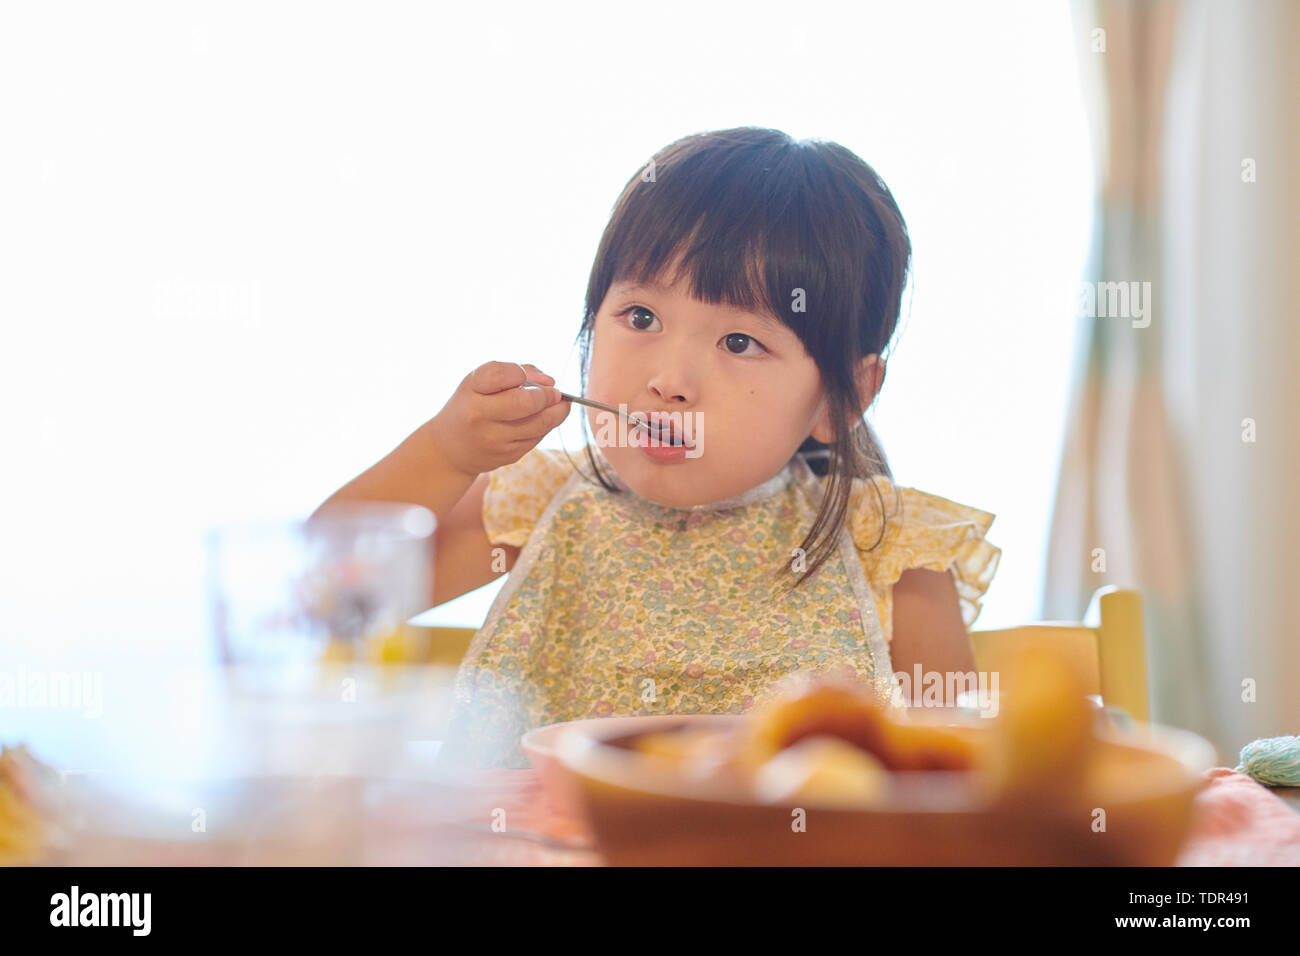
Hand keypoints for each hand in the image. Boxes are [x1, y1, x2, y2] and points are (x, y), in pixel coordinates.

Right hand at [428, 361, 570, 476]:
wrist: (450, 448)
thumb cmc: (471, 406)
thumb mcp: (480, 382)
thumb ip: (515, 372)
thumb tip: (550, 382)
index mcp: (471, 389)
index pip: (499, 374)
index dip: (519, 372)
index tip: (523, 376)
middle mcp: (479, 415)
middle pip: (525, 402)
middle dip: (547, 395)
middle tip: (554, 393)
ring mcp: (494, 439)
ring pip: (539, 423)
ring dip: (557, 412)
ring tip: (559, 404)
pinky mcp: (508, 455)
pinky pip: (538, 438)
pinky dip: (547, 426)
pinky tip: (545, 419)